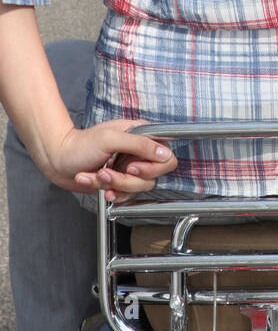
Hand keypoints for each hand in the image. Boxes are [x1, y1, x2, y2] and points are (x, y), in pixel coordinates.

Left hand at [49, 120, 177, 200]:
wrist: (58, 159)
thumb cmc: (81, 144)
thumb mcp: (111, 139)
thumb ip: (140, 144)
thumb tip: (164, 153)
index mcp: (141, 136)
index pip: (166, 156)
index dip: (153, 167)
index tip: (133, 167)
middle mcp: (138, 153)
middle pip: (151, 177)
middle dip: (126, 179)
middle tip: (109, 173)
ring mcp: (129, 168)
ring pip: (136, 188)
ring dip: (114, 184)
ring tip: (98, 175)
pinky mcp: (119, 182)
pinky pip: (123, 195)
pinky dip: (107, 190)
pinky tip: (94, 180)